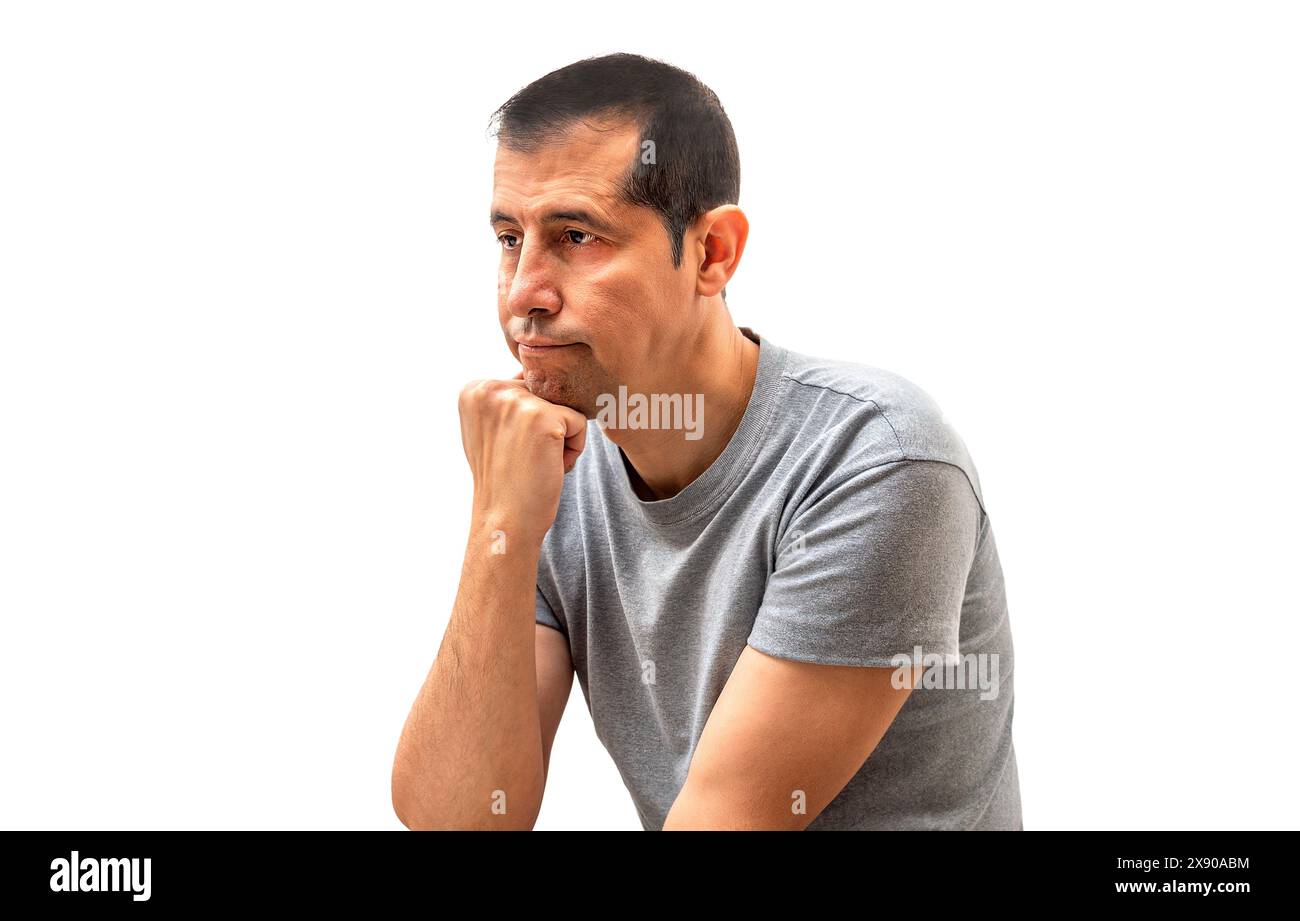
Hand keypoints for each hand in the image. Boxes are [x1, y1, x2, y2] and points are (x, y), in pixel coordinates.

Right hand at [457, 370, 586, 541]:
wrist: (506, 520)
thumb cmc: (504, 479)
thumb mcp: (491, 430)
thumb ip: (506, 399)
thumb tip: (534, 370)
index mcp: (474, 389)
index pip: (526, 386)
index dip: (526, 423)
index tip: (508, 449)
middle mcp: (490, 389)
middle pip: (546, 393)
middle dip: (545, 427)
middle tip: (523, 458)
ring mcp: (516, 401)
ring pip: (564, 407)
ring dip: (559, 439)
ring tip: (535, 462)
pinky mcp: (544, 417)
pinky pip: (579, 423)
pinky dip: (573, 450)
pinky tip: (549, 467)